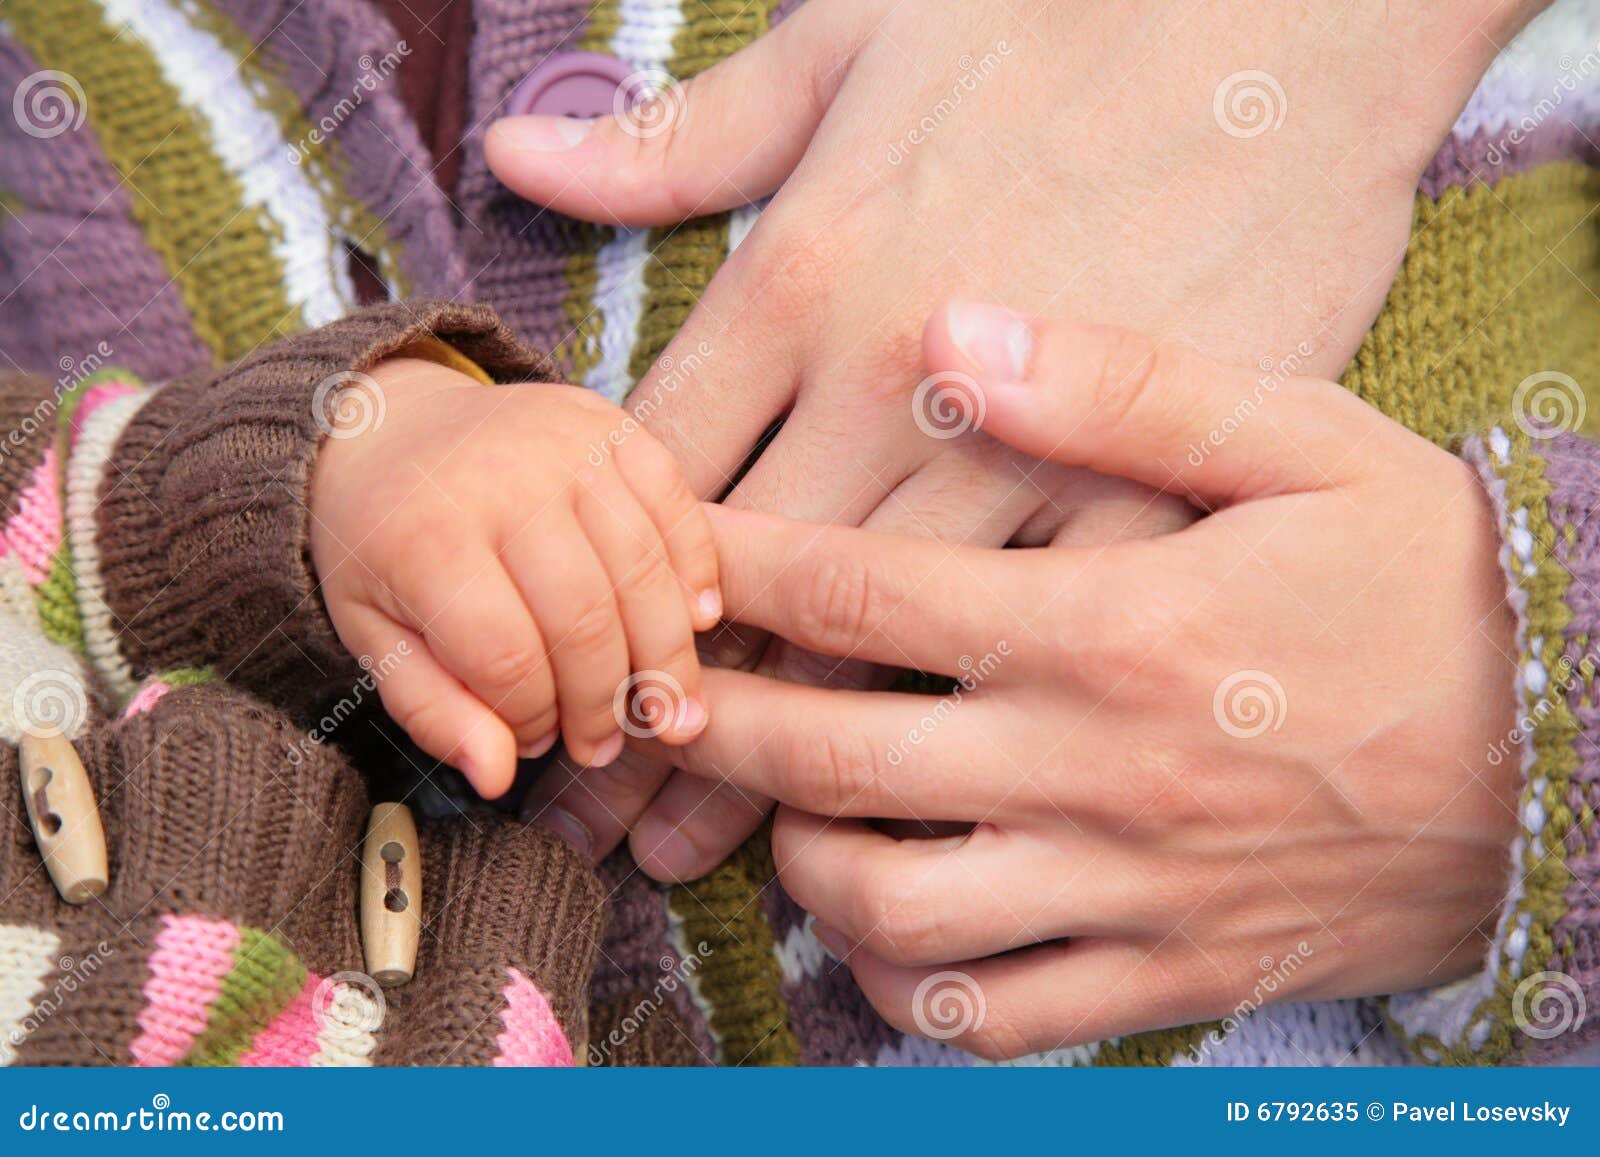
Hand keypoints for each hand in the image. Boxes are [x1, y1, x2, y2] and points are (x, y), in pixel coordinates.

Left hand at [309, 357, 720, 797]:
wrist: (389, 428)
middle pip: (585, 617)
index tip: (537, 741)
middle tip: (608, 745)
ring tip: (670, 711)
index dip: (535, 718)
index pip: (507, 657)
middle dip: (605, 700)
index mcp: (425, 538)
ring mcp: (563, 443)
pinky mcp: (610, 423)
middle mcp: (501, 480)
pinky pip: (676, 502)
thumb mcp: (373, 635)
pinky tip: (697, 621)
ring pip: (643, 568)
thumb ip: (432, 710)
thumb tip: (496, 777)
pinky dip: (697, 568)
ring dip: (666, 654)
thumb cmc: (383, 547)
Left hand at [653, 305, 1519, 1058]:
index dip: (745, 568)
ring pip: (893, 912)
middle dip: (719, 723)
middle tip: (656, 693)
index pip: (869, 593)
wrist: (1571, 751)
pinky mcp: (1169, 977)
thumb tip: (958, 326)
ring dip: (800, 864)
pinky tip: (880, 933)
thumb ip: (1121, 388)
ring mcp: (1128, 891)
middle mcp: (1097, 770)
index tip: (673, 551)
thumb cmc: (1426, 583)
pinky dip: (909, 988)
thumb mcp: (1302, 443)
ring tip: (779, 812)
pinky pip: (996, 1020)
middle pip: (839, 760)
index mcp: (1114, 628)